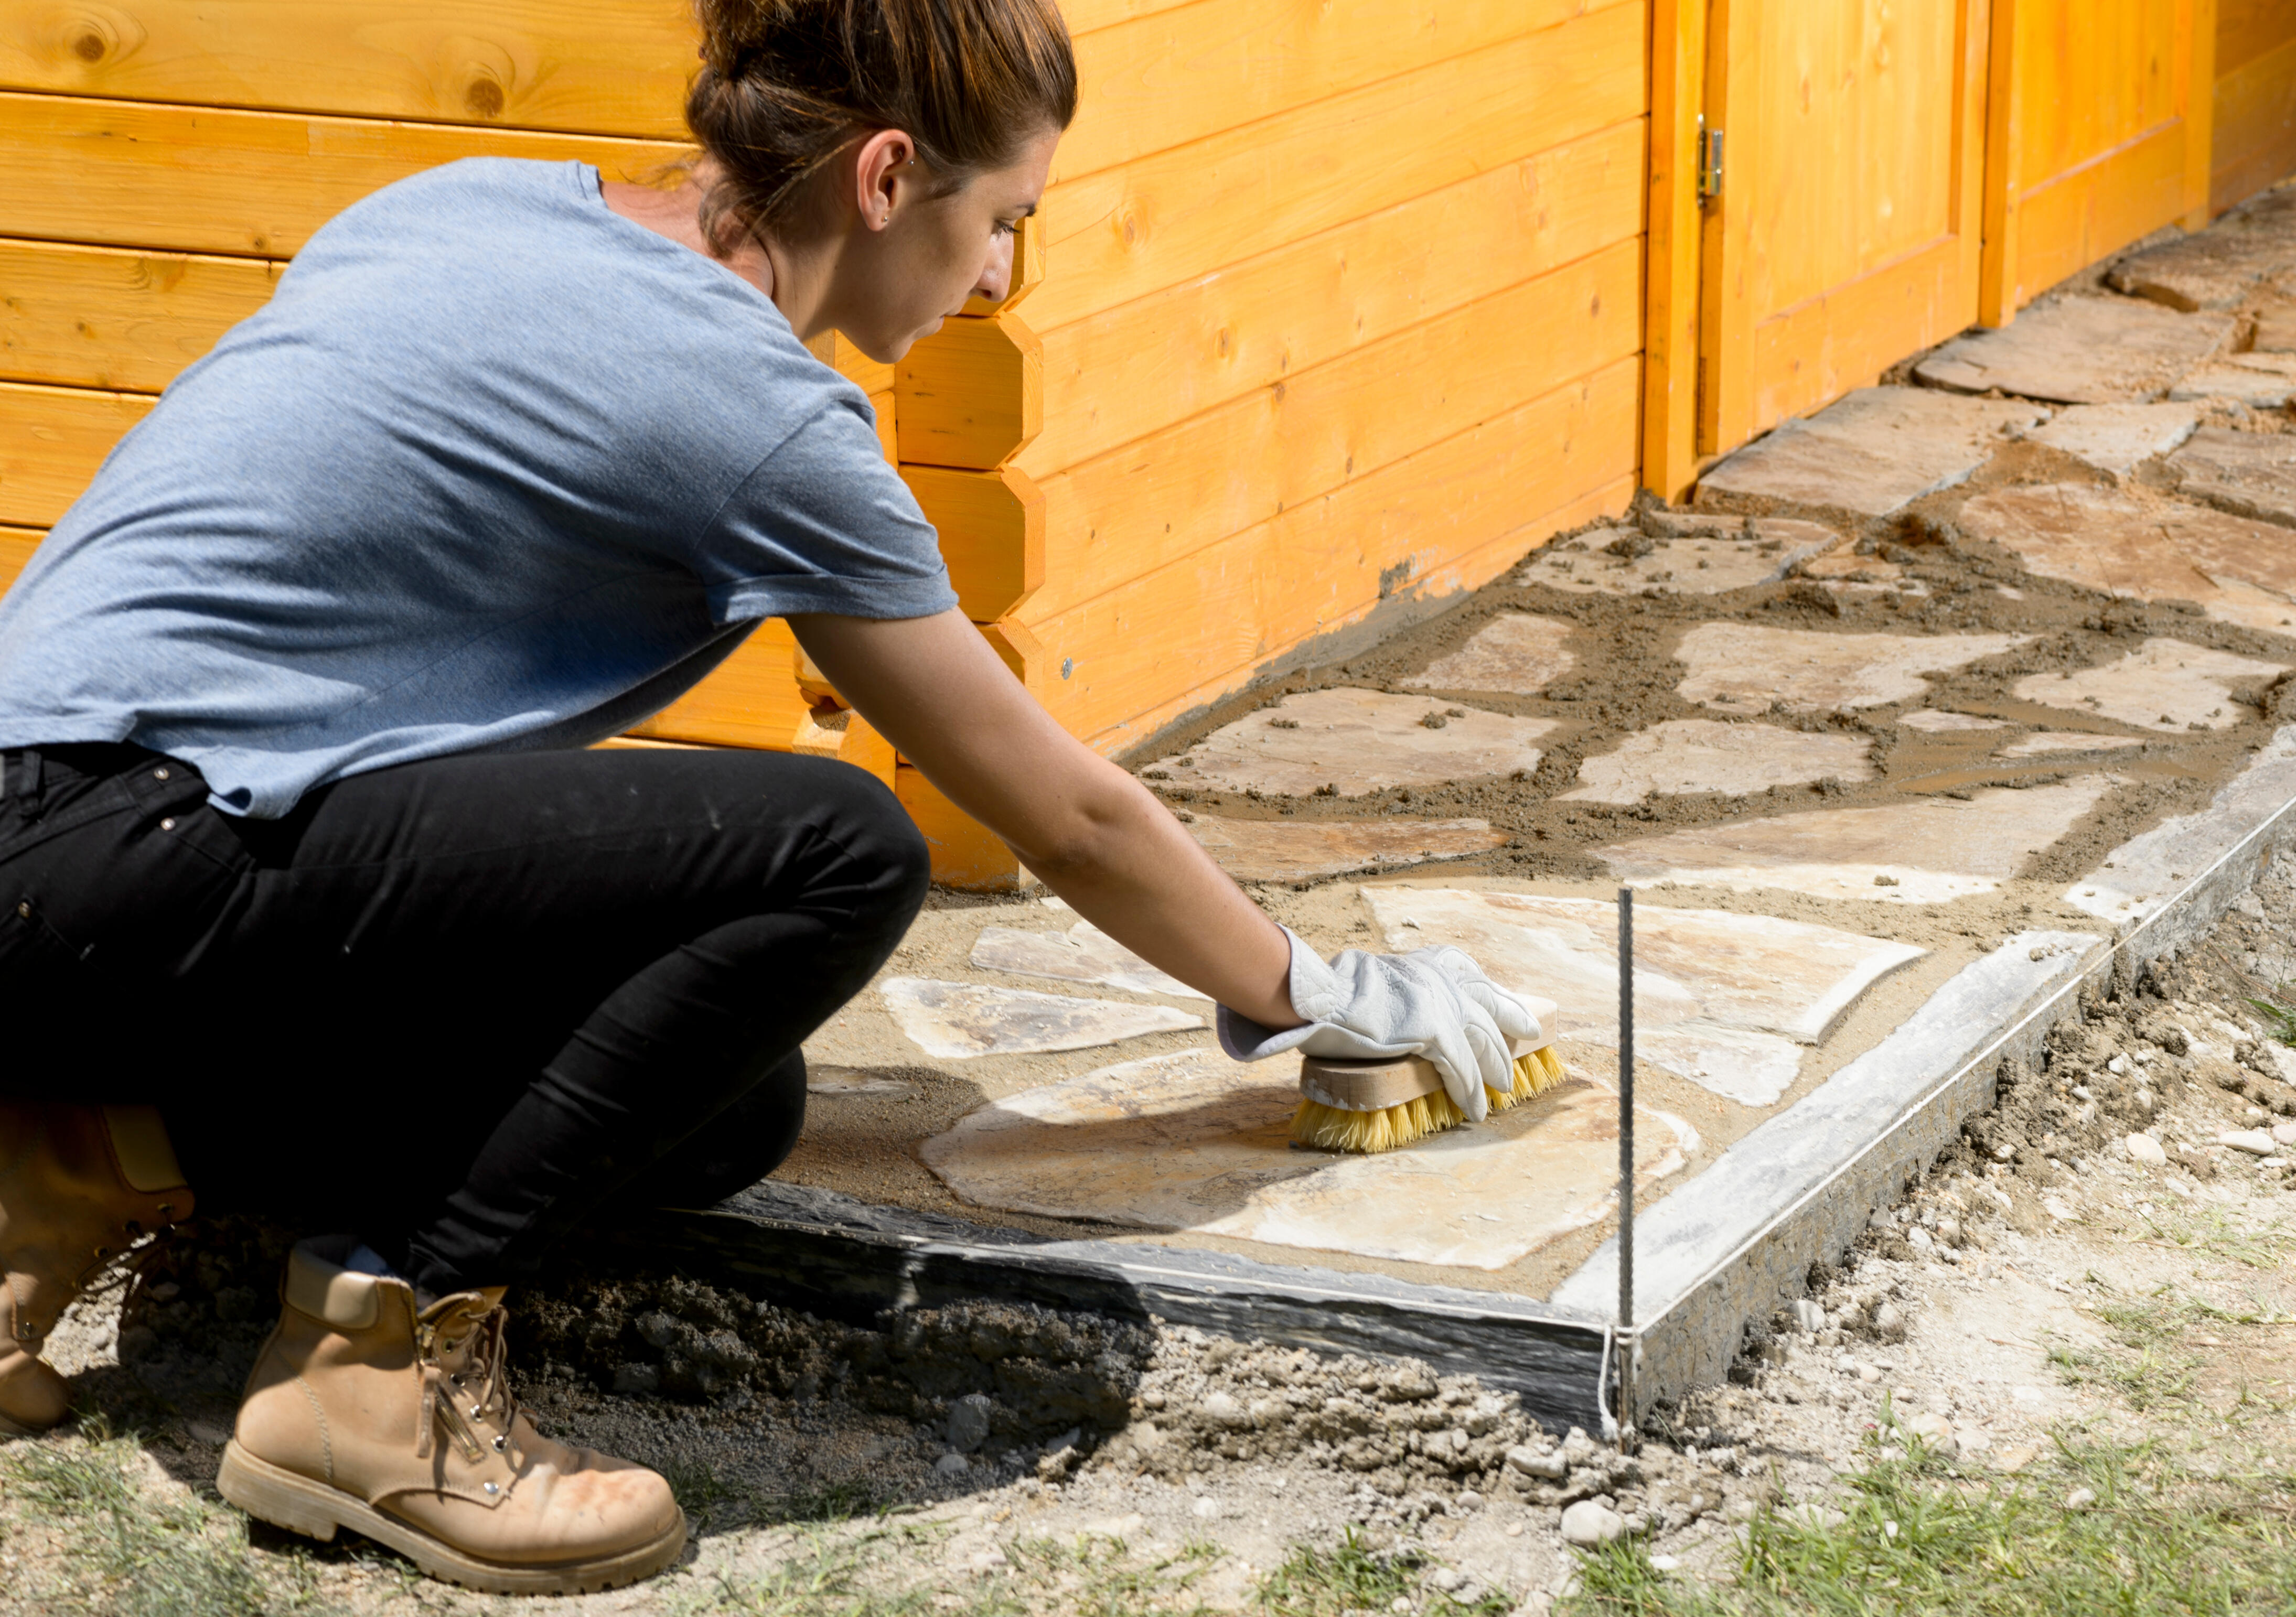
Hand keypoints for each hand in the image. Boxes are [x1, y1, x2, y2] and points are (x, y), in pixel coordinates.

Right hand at [1218, 929, 1543, 1120]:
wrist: (1320, 997)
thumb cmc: (1331, 990)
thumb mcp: (1370, 978)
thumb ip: (1389, 991)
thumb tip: (1383, 1009)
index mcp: (1423, 963)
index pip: (1468, 973)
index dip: (1490, 991)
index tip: (1503, 999)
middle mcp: (1441, 980)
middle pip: (1489, 1006)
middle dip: (1511, 1021)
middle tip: (1528, 1033)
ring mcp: (1442, 1005)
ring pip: (1484, 1042)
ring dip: (1497, 1066)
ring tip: (1505, 1086)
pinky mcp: (1437, 1033)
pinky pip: (1463, 1071)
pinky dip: (1471, 1093)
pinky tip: (1475, 1110)